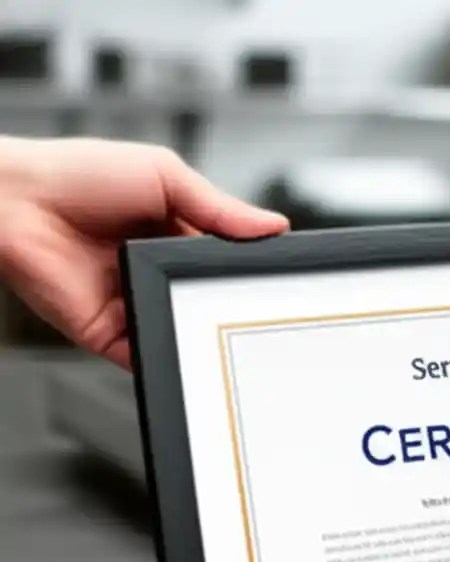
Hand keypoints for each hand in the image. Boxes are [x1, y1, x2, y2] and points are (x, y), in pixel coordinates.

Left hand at [0, 136, 288, 367]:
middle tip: (258, 308)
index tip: (281, 280)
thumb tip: (273, 227)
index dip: (249, 271)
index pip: (223, 261)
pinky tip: (188, 350)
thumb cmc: (76, 174)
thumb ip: (220, 208)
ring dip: (201, 331)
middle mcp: (154, 271)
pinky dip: (167, 357)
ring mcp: (132, 304)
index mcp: (174, 232)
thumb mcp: (165, 176)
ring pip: (181, 328)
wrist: (13, 201)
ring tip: (228, 328)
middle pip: (205, 298)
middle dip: (229, 304)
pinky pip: (147, 354)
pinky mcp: (108, 333)